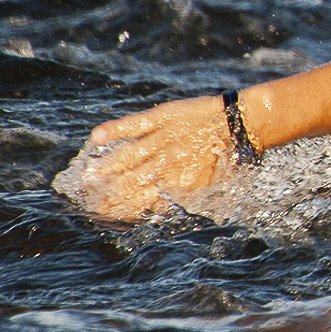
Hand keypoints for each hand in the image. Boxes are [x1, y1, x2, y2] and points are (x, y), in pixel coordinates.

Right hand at [69, 95, 234, 220]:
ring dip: (106, 167)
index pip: (141, 201)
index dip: (122, 209)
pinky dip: (114, 130)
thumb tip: (156, 211)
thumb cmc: (228, 157)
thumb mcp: (210, 186)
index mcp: (178, 183)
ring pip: (127, 156)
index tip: (105, 214)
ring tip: (88, 175)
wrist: (242, 123)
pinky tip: (96, 138)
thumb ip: (183, 198)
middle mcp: (167, 163)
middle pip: (129, 182)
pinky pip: (133, 124)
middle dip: (108, 193)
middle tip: (89, 200)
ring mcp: (163, 139)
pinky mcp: (162, 117)